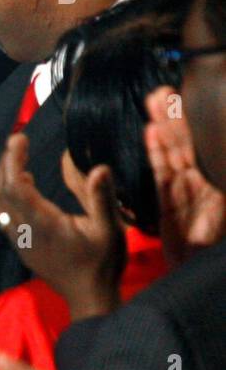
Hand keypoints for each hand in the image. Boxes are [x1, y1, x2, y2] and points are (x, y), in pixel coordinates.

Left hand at [0, 133, 124, 318]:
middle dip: (6, 163)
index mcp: (43, 224)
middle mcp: (24, 231)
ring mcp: (19, 239)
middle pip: (2, 191)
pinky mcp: (20, 245)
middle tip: (16, 141)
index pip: (17, 186)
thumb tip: (100, 168)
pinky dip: (6, 193)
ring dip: (3, 178)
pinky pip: (3, 214)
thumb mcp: (110, 231)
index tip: (19, 138)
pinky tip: (21, 184)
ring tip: (16, 157)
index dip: (13, 160)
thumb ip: (102, 198)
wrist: (88, 298)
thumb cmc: (102, 264)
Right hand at [145, 86, 225, 265]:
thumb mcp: (223, 210)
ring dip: (164, 128)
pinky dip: (156, 153)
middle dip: (176, 118)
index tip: (187, 98)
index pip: (208, 144)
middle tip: (163, 93)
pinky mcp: (168, 203)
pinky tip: (151, 133)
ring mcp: (186, 191)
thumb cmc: (216, 248)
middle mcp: (206, 182)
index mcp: (222, 182)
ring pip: (173, 154)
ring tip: (154, 103)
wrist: (202, 276)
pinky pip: (161, 173)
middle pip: (189, 143)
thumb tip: (191, 161)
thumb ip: (206, 187)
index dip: (196, 122)